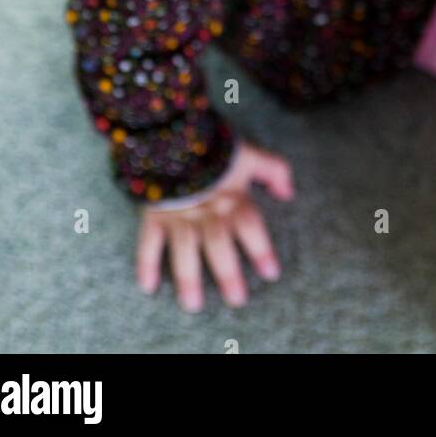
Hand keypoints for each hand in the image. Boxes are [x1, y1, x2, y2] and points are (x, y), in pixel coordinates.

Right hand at [135, 140, 294, 311]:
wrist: (172, 131)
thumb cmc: (215, 147)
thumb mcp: (249, 153)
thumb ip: (274, 170)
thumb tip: (289, 194)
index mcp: (231, 197)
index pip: (250, 226)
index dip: (261, 249)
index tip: (271, 273)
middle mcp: (206, 209)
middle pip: (218, 244)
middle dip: (228, 273)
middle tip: (237, 300)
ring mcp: (178, 213)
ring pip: (184, 249)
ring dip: (188, 278)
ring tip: (193, 305)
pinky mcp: (154, 213)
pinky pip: (148, 240)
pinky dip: (146, 263)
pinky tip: (147, 287)